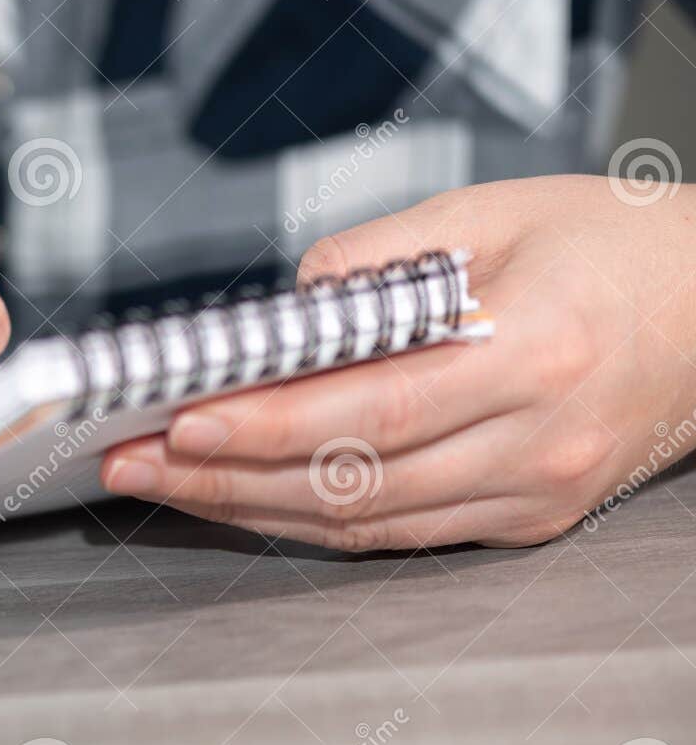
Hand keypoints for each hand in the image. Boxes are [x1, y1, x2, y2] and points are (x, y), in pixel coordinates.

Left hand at [100, 174, 695, 551]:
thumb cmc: (613, 245)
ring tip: (164, 482)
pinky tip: (245, 501)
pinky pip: (400, 532)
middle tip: (132, 459)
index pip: (371, 406)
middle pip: (351, 479)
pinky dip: (312, 522)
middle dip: (226, 477)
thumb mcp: (494, 211)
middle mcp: (537, 440)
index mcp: (534, 351)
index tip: (181, 419)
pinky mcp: (528, 518)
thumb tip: (284, 310)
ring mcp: (535, 492)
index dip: (267, 423)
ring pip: (366, 521)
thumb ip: (379, 258)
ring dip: (251, 508)